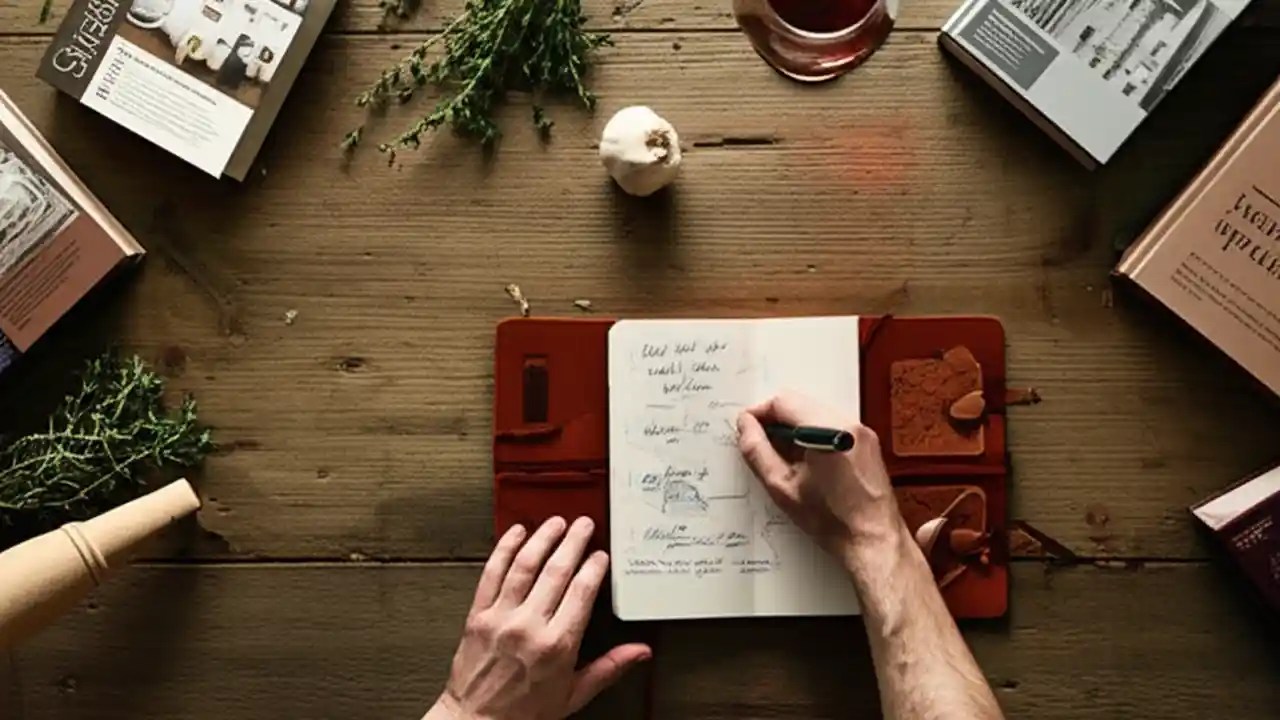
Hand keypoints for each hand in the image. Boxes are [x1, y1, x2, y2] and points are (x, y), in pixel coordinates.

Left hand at [425, 517, 651, 719]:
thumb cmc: (524, 713)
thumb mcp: (574, 694)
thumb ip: (609, 667)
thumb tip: (640, 652)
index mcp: (557, 645)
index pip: (581, 592)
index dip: (594, 568)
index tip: (601, 556)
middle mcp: (529, 627)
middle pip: (556, 571)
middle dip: (574, 542)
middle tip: (584, 525)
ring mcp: (501, 618)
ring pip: (525, 566)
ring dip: (542, 538)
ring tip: (555, 522)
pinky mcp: (478, 615)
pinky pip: (491, 573)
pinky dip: (504, 549)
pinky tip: (516, 534)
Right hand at [737, 393, 904, 565]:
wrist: (873, 539)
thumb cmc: (834, 521)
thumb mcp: (782, 487)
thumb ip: (757, 451)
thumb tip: (745, 427)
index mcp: (828, 430)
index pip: (783, 402)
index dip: (759, 413)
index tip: (747, 427)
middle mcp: (848, 424)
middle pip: (800, 403)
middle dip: (776, 421)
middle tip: (760, 444)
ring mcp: (862, 431)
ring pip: (815, 413)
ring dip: (793, 428)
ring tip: (783, 458)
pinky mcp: (867, 442)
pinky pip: (831, 425)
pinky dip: (812, 435)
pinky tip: (805, 462)